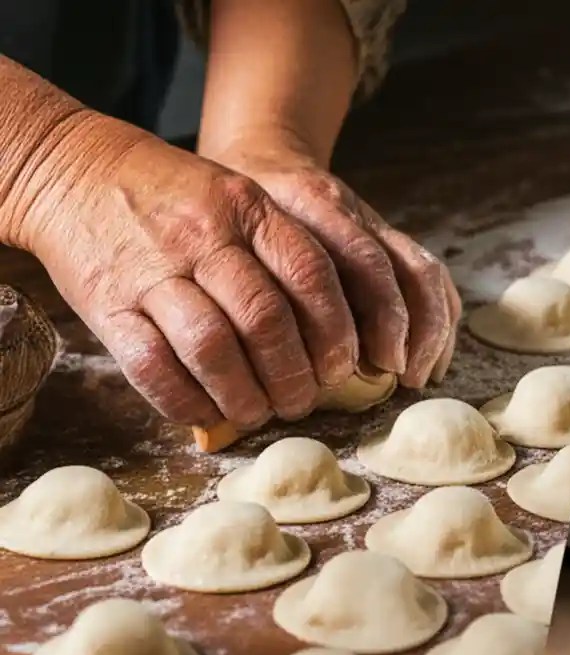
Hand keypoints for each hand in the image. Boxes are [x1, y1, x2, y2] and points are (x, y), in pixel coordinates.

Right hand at [11, 113, 358, 426]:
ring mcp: (151, 272)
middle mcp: (203, 238)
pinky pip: (151, 366)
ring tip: (259, 413)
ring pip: (212, 348)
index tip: (343, 366)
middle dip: (293, 376)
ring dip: (244, 396)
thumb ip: (282, 249)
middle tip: (302, 401)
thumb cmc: (172, 196)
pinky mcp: (106, 305)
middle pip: (265, 320)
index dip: (336, 331)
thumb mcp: (237, 198)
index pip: (310, 273)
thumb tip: (335, 329)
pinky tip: (207, 413)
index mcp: (246, 208)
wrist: (69, 168)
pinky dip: (186, 401)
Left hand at [210, 139, 459, 387]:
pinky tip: (430, 360)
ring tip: (417, 376)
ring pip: (426, 273)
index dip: (382, 316)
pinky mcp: (392, 239)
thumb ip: (247, 277)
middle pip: (406, 269)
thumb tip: (255, 360)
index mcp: (313, 206)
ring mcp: (378, 226)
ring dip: (432, 329)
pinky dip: (439, 319)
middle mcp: (354, 214)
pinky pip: (431, 277)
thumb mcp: (228, 230)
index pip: (365, 260)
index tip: (378, 365)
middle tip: (402, 376)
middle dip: (414, 329)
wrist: (265, 159)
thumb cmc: (237, 210)